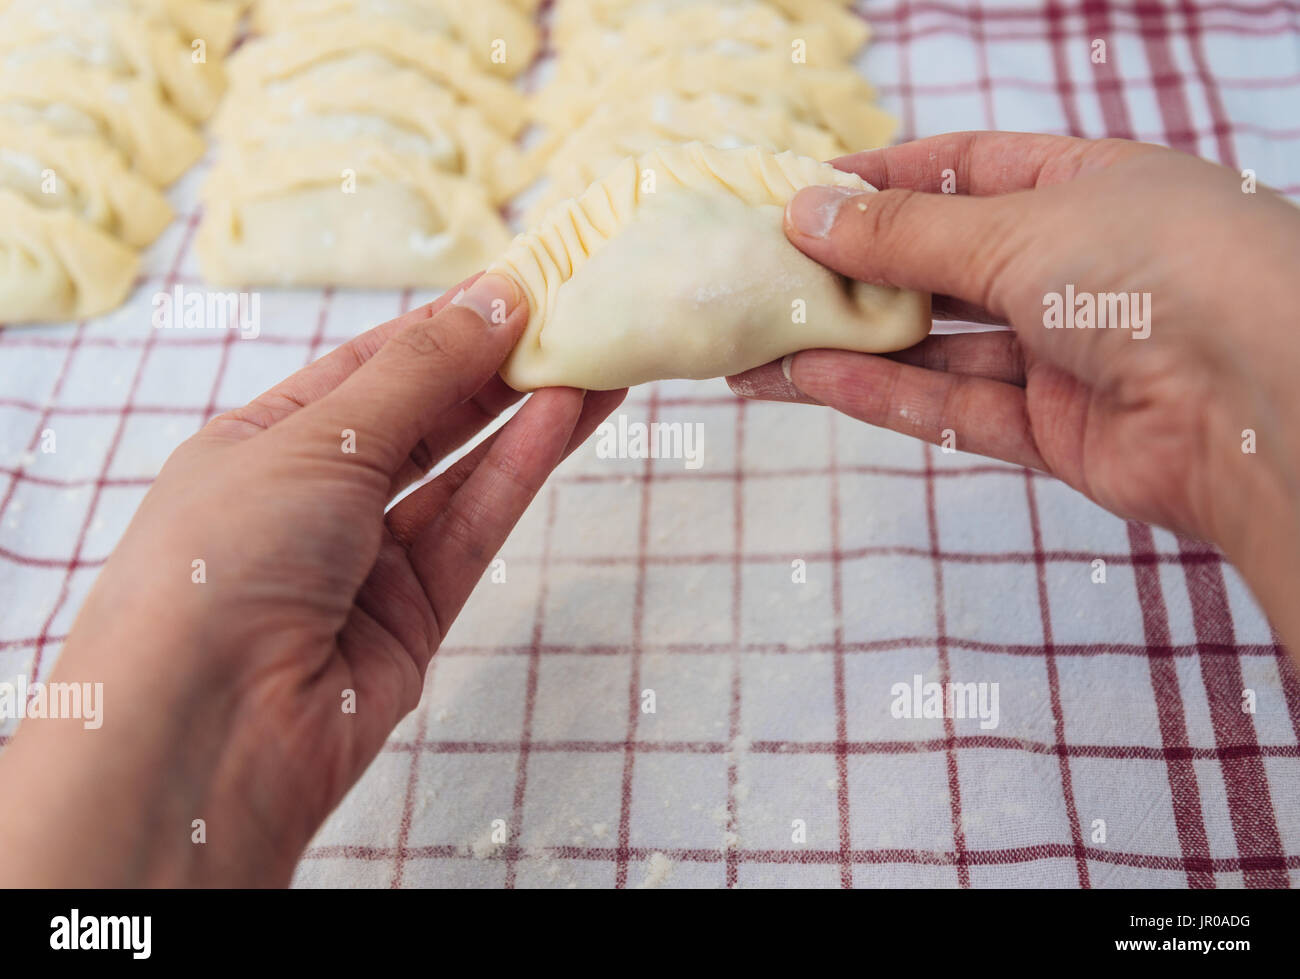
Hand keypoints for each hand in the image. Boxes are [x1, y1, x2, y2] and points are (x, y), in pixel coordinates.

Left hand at [0, 274, 625, 885]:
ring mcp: (365, 561)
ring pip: (459, 473)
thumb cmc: (223, 559)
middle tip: (571, 317)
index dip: (442, 324)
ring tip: (593, 360)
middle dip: (494, 366)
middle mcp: (313, 498)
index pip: (366, 366)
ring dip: (523, 416)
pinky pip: (472, 527)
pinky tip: (564, 417)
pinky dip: (517, 471)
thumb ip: (419, 373)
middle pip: (421, 417)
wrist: (205, 728)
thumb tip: (495, 299)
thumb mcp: (318, 440)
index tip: (516, 284)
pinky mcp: (413, 617)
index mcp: (261, 444)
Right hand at [730, 132, 1299, 652]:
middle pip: (940, 265)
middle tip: (764, 279)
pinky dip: (884, 396)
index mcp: (1086, 187)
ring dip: (849, 347)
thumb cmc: (1161, 270)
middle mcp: (1076, 266)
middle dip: (851, 274)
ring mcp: (1067, 352)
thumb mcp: (1019, 227)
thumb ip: (906, 234)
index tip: (800, 195)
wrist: (1262, 403)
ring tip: (757, 346)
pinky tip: (809, 381)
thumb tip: (807, 212)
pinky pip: (955, 408)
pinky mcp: (1057, 431)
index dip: (880, 182)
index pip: (964, 170)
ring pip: (937, 348)